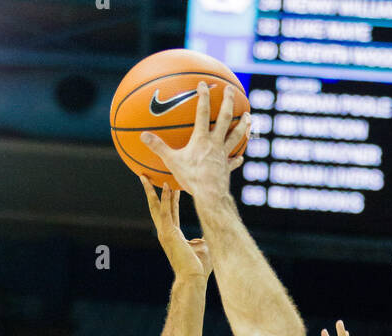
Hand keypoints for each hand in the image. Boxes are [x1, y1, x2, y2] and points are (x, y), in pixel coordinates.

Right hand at [140, 178, 211, 282]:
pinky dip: (166, 199)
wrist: (193, 279)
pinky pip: (166, 213)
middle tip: (145, 176)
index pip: (169, 211)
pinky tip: (166, 186)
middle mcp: (166, 232)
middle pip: (156, 207)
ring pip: (156, 207)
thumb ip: (204, 234)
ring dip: (151, 191)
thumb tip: (211, 229)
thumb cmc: (199, 266)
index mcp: (173, 234)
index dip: (169, 197)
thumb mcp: (203, 245)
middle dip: (151, 191)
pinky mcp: (169, 234)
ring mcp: (165, 233)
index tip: (169, 183)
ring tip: (145, 176)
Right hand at [141, 84, 249, 203]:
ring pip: (236, 135)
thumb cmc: (191, 178)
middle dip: (228, 101)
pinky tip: (241, 156)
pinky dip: (237, 157)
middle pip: (225, 117)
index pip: (203, 112)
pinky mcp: (227, 168)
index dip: (203, 96)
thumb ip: (158, 147)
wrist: (210, 195)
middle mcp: (216, 143)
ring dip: (243, 124)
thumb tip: (143, 136)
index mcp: (202, 139)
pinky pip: (234, 161)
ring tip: (248, 115)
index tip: (203, 83)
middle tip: (231, 89)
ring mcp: (224, 155)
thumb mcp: (172, 161)